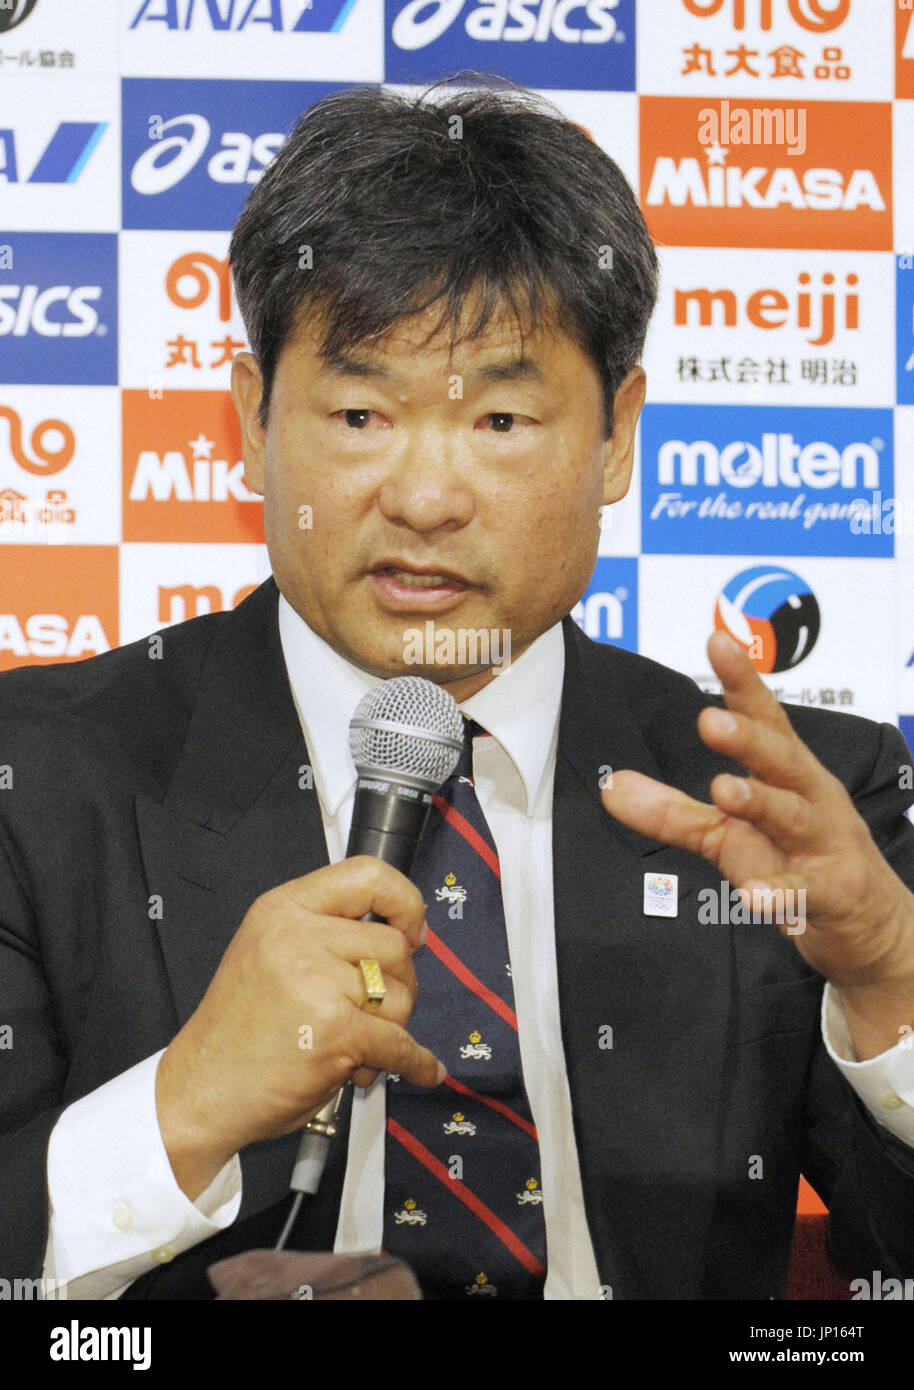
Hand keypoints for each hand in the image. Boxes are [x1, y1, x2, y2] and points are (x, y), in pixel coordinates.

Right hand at [156, 856, 443, 1198]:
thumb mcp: (268, 951)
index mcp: (282, 909)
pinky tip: (421, 1068)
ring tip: (358, 1044)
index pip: (367, 875)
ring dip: (394, 1026)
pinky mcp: (335, 1030)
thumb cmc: (237, 1031)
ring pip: (401, 995)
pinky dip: (415, 1062)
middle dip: (399, 985)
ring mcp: (316, 983)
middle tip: (375, 1010)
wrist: (201, 1090)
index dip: (404, 901)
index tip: (413, 928)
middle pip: (394, 946)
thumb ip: (325, 933)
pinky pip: (401, 1043)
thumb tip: (403, 935)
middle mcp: (297, 937)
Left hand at [601, 632, 913, 1056]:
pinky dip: (779, 894)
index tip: (718, 641)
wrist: (873, 927)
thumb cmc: (804, 863)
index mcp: (790, 773)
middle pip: (781, 759)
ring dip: (760, 802)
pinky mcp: (833, 895)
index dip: (743, 681)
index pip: (766, 718)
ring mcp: (826, 845)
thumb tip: (611, 787)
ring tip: (724, 792)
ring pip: (792, 817)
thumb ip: (673, 811)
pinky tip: (754, 896)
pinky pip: (802, 893)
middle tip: (709, 720)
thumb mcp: (734, 834)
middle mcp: (812, 798)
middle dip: (748, 739)